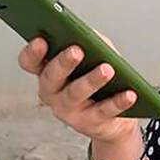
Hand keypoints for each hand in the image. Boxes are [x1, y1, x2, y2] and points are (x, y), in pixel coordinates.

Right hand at [17, 37, 136, 143]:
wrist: (114, 120)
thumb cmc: (100, 83)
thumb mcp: (95, 57)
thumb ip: (92, 42)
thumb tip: (92, 36)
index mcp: (49, 72)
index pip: (30, 62)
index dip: (32, 52)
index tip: (41, 40)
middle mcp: (52, 92)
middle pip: (51, 77)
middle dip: (63, 63)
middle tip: (77, 51)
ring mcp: (68, 110)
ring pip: (76, 94)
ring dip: (91, 80)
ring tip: (107, 69)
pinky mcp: (89, 123)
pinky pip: (103, 111)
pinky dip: (117, 102)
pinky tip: (129, 94)